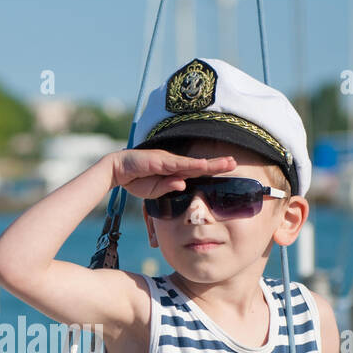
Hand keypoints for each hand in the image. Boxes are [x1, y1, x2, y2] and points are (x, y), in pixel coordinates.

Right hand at [106, 149, 236, 199]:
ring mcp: (168, 160)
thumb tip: (183, 185)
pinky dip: (192, 165)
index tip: (228, 169)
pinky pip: (179, 164)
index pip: (197, 171)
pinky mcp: (160, 160)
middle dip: (218, 164)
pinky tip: (204, 165)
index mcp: (174, 171)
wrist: (117, 170)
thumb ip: (168, 188)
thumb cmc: (136, 180)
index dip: (212, 170)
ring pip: (194, 163)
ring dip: (211, 164)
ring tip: (228, 163)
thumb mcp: (154, 191)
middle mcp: (174, 163)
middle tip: (235, 162)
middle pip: (200, 164)